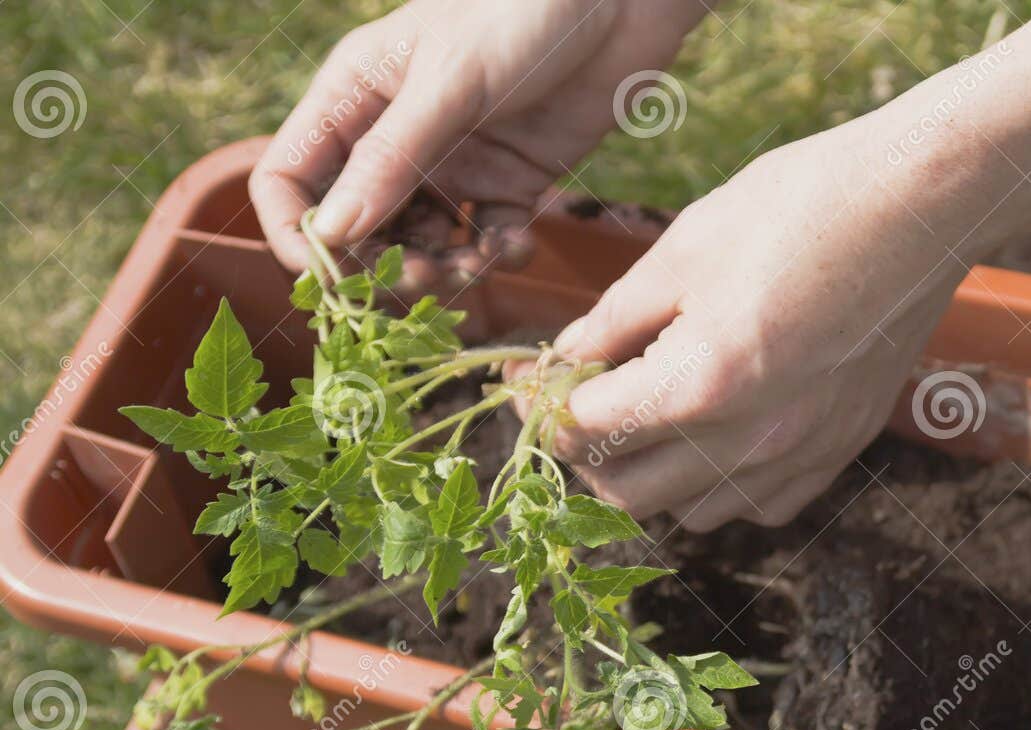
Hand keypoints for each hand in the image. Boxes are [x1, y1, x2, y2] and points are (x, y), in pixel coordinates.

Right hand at [249, 0, 703, 284]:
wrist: (618, 1)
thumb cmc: (522, 12)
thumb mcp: (450, 84)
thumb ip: (391, 160)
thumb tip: (331, 235)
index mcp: (355, 97)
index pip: (290, 179)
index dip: (298, 234)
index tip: (332, 276)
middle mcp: (395, 137)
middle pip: (357, 228)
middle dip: (383, 264)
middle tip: (423, 279)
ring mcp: (453, 165)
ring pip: (422, 246)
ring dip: (443, 270)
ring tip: (475, 265)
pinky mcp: (510, 184)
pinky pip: (486, 242)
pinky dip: (498, 256)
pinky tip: (520, 244)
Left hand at [539, 119, 972, 531]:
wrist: (919, 205)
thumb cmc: (800, 206)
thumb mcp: (684, 249)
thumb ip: (613, 319)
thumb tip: (564, 362)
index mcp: (699, 384)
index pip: (585, 430)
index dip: (541, 406)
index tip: (527, 381)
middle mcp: (750, 441)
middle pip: (627, 492)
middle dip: (584, 453)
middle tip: (575, 405)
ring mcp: (800, 455)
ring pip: (691, 515)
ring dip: (652, 479)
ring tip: (646, 421)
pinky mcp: (838, 452)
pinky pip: (759, 508)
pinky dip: (722, 489)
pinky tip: (718, 437)